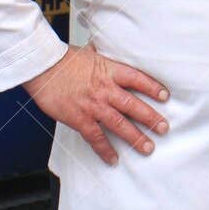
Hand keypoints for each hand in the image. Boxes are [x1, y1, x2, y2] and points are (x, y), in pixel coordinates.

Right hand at [23, 43, 168, 165]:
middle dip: (151, 118)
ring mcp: (93, 106)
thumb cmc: (63, 60)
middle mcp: (105, 89)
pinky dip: (105, 150)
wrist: (43, 67)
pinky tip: (113, 159)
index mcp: (109, 71)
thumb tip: (107, 51)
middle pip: (134, 105)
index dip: (153, 88)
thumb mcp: (90, 54)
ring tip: (148, 147)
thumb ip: (103, 59)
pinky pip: (96, 138)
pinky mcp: (79, 119)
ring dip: (135, 137)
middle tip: (164, 128)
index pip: (138, 79)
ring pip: (119, 124)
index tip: (165, 96)